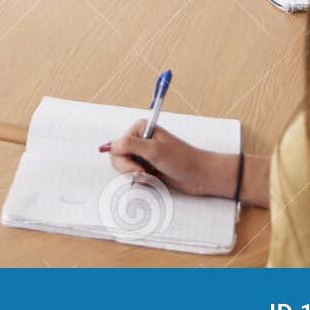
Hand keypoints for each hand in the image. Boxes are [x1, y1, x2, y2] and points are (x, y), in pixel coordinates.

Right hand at [105, 121, 233, 197]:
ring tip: (151, 176)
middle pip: (117, 157)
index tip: (137, 167)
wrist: (199, 175)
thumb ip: (130, 145)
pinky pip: (134, 176)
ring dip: (136, 176)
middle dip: (129, 169)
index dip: (123, 159)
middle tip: (144, 174)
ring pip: (124, 168)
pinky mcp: (147, 166)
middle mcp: (139, 140)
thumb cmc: (182, 160)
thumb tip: (110, 145)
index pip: (117, 145)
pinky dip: (142, 180)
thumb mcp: (154, 150)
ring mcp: (143, 154)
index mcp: (140, 129)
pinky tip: (154, 179)